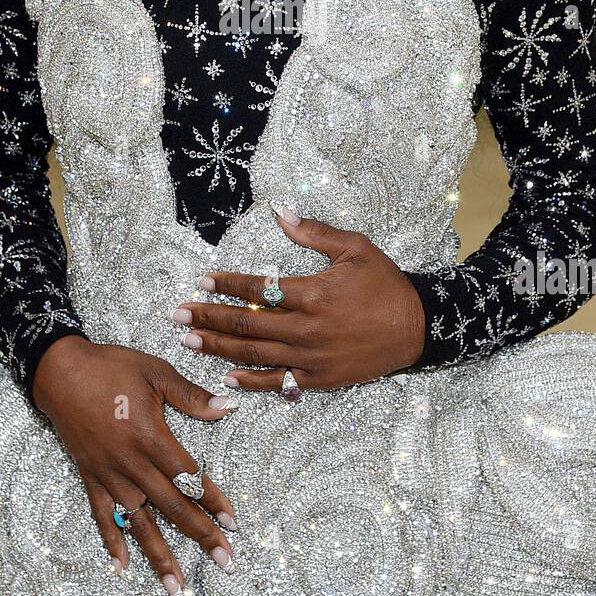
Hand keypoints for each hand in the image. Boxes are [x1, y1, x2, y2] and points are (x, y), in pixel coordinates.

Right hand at [32, 335, 237, 595]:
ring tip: (177, 588)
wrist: (61, 372)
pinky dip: (112, 542)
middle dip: (202, 537)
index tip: (233, 523)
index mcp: (152, 439)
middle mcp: (132, 465)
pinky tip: (122, 567)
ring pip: (139, 523)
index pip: (191, 478)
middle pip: (173, 508)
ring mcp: (109, 476)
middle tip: (226, 563)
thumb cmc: (112, 368)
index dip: (214, 501)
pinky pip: (102, 517)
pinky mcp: (90, 478)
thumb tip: (227, 407)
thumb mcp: (155, 372)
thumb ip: (191, 395)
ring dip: (160, 556)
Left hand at [171, 207, 426, 394]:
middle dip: (208, 318)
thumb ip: (314, 232)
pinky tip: (226, 377)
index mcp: (313, 293)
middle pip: (247, 325)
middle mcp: (307, 328)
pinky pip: (278, 382)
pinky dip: (251, 381)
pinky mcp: (320, 379)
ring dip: (218, 349)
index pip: (258, 288)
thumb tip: (279, 212)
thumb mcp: (355, 248)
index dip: (226, 285)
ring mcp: (312, 358)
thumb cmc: (385, 284)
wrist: (418, 327)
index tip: (201, 281)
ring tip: (189, 342)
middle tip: (177, 316)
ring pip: (255, 355)